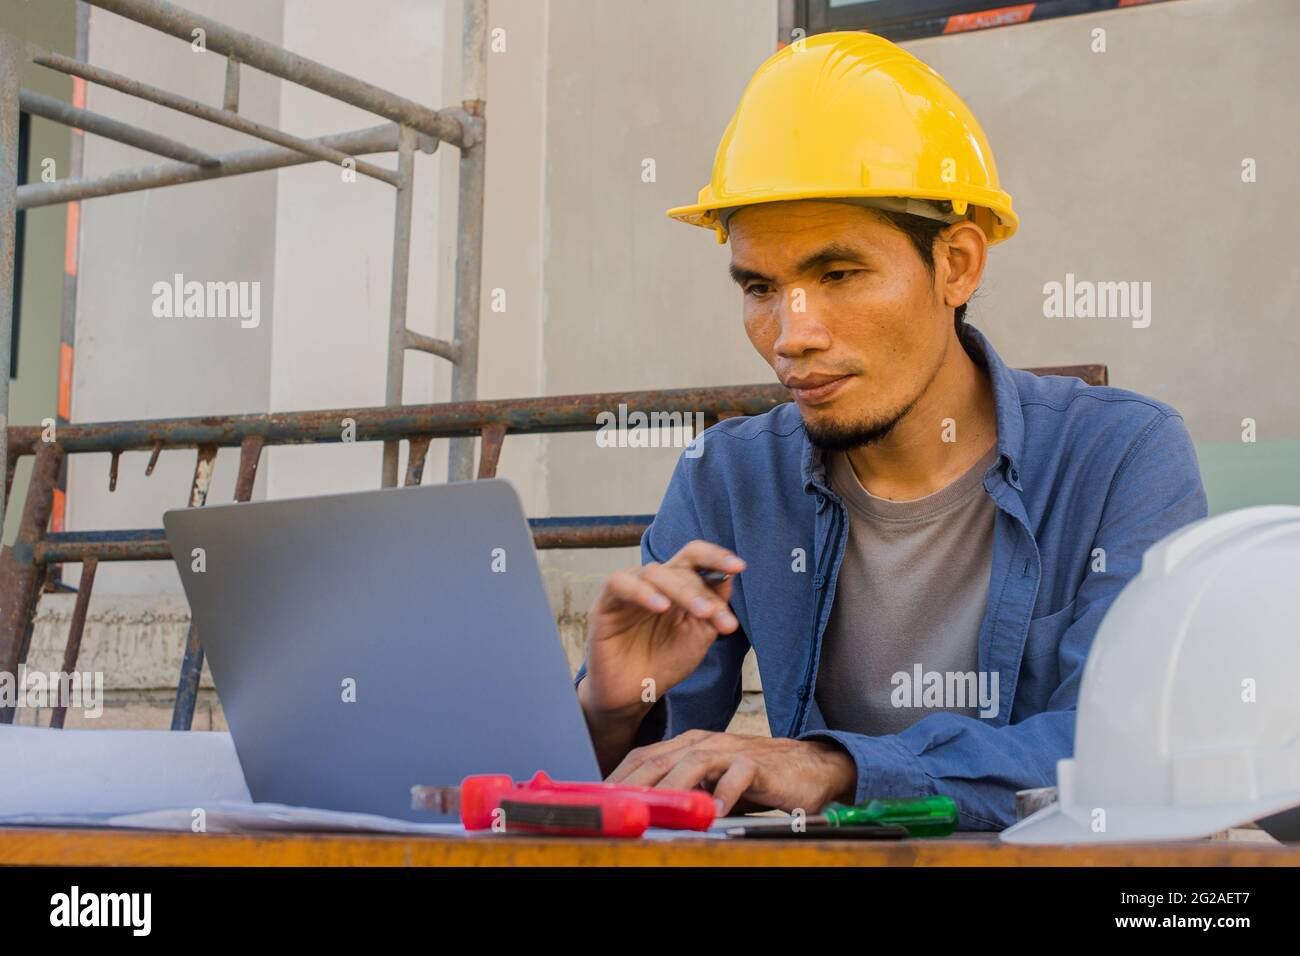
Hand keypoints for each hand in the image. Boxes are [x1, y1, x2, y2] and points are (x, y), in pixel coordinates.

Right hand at [578, 541, 744, 770]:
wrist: (634, 694)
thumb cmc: (665, 662)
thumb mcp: (698, 636)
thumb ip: (713, 609)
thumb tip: (727, 578)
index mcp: (677, 585)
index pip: (695, 558)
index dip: (716, 556)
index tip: (739, 566)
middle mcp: (654, 582)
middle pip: (679, 565)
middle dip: (701, 590)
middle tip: (715, 615)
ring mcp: (629, 590)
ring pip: (654, 572)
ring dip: (681, 590)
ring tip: (700, 613)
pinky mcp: (605, 604)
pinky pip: (620, 583)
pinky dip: (642, 592)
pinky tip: (661, 607)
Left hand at [606, 730, 856, 815]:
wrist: (808, 769)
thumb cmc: (754, 780)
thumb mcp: (709, 787)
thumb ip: (680, 794)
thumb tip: (644, 814)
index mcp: (688, 745)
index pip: (644, 757)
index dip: (618, 776)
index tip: (597, 798)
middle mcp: (705, 742)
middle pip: (660, 758)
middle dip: (633, 782)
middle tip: (614, 806)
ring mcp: (731, 750)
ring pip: (694, 762)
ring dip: (672, 786)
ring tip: (656, 809)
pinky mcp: (758, 762)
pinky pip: (738, 775)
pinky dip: (724, 793)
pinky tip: (714, 812)